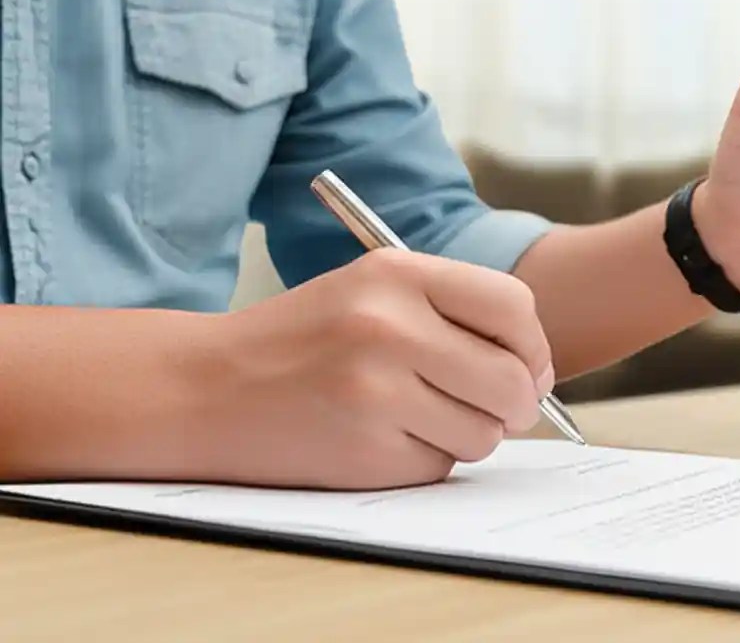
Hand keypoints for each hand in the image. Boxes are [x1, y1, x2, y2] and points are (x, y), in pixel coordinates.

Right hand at [198, 249, 553, 488]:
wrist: (203, 389)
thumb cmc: (302, 340)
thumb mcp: (370, 291)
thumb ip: (453, 313)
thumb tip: (537, 372)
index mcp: (396, 274)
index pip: (513, 307)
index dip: (532, 346)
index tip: (527, 367)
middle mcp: (388, 327)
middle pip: (513, 381)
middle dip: (516, 404)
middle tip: (495, 408)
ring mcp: (376, 392)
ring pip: (484, 434)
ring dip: (465, 434)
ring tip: (415, 416)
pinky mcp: (366, 452)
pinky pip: (440, 466)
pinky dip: (423, 459)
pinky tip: (379, 438)